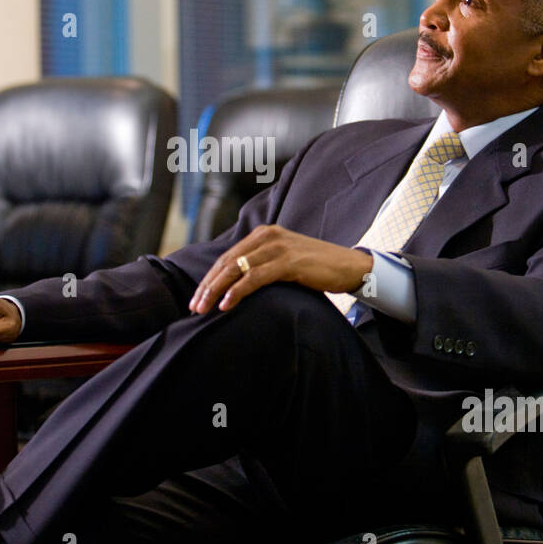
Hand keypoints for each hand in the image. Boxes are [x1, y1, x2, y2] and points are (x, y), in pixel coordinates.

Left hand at [188, 225, 371, 314]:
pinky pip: (254, 278)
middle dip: (207, 286)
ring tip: (203, 309)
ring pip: (236, 269)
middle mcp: (267, 236)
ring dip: (216, 290)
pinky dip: (237, 292)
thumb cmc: (315, 268)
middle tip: (193, 307)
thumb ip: (262, 265)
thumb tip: (235, 285)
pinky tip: (226, 305)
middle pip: (227, 262)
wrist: (349, 266)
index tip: (196, 298)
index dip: (209, 278)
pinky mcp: (288, 262)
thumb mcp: (283, 261)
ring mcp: (278, 247)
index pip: (227, 257)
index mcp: (263, 234)